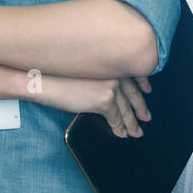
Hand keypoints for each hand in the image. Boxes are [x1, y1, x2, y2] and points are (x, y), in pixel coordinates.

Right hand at [29, 73, 152, 137]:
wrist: (44, 78)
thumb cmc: (56, 72)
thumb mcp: (83, 66)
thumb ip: (100, 74)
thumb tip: (108, 88)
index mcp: (111, 59)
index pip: (132, 72)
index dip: (141, 83)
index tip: (147, 89)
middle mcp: (115, 70)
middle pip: (132, 92)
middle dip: (140, 106)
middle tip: (146, 116)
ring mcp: (111, 84)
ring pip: (126, 108)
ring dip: (132, 122)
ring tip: (136, 131)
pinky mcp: (105, 100)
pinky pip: (116, 118)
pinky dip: (119, 127)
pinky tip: (121, 133)